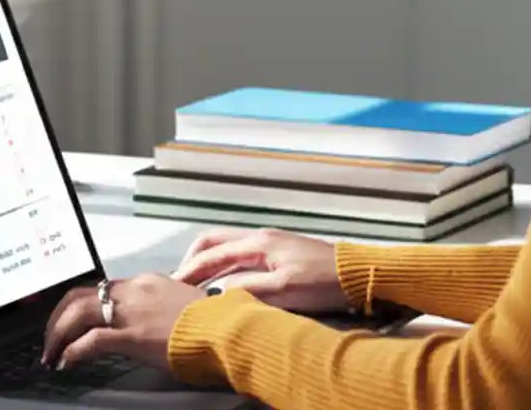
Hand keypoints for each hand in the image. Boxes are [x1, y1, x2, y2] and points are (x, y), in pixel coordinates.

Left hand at [42, 273, 205, 370]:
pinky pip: (92, 340)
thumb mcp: (181, 305)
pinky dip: (73, 351)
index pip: (101, 288)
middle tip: (51, 339)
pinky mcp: (132, 335)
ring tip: (52, 354)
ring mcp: (132, 312)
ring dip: (58, 334)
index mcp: (146, 282)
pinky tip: (68, 361)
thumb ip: (160, 307)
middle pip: (79, 295)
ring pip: (77, 313)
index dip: (80, 305)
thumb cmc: (213, 323)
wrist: (227, 329)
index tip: (71, 320)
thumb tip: (150, 319)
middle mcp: (134, 290)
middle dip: (58, 318)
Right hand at [172, 227, 348, 311]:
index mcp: (257, 244)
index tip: (173, 285)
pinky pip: (242, 254)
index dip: (190, 270)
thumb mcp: (283, 290)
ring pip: (228, 247)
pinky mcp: (280, 252)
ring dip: (209, 263)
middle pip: (215, 241)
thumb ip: (247, 289)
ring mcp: (270, 243)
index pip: (212, 253)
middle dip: (194, 260)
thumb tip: (216, 292)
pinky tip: (226, 282)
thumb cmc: (322, 282)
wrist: (357, 274)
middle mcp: (260, 237)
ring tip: (197, 283)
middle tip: (180, 280)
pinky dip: (225, 265)